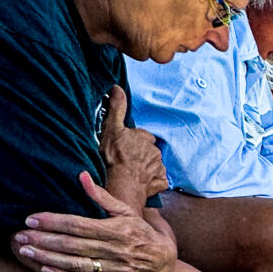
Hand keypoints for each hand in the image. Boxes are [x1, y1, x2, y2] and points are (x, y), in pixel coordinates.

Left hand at [13, 173, 176, 271]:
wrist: (164, 259)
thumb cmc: (139, 231)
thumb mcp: (124, 210)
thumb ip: (102, 196)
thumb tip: (81, 175)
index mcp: (118, 229)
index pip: (78, 224)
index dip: (53, 221)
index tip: (31, 219)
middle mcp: (117, 250)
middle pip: (74, 245)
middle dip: (45, 240)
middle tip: (21, 236)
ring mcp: (117, 269)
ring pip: (76, 264)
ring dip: (49, 259)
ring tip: (28, 252)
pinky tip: (46, 269)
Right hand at [98, 86, 167, 205]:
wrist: (121, 183)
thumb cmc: (115, 156)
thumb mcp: (112, 128)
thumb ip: (117, 108)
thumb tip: (118, 88)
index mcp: (145, 138)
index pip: (143, 136)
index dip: (134, 140)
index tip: (125, 145)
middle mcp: (156, 152)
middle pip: (149, 151)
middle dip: (141, 154)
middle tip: (127, 159)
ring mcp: (158, 168)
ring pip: (154, 165)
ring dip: (146, 167)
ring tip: (131, 171)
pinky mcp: (160, 183)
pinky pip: (158, 181)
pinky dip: (152, 182)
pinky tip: (141, 182)